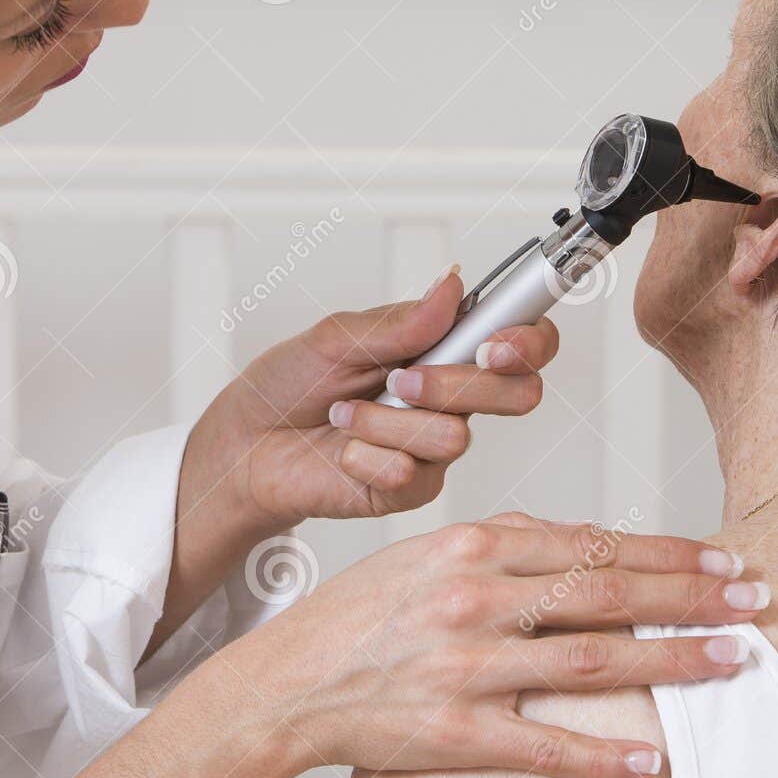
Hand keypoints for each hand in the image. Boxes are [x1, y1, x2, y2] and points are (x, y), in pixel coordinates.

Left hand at [190, 267, 557, 530]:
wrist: (247, 443)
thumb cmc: (289, 384)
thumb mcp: (337, 337)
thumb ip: (399, 322)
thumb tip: (451, 288)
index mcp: (445, 347)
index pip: (523, 341)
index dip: (530, 341)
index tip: (497, 344)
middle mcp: (453, 396)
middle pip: (518, 394)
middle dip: (460, 384)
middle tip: (404, 378)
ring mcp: (436, 446)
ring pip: (455, 436)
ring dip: (387, 421)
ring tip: (344, 413)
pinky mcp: (412, 489)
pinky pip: (413, 473)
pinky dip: (367, 456)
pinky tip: (343, 450)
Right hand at [233, 514, 767, 777]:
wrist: (288, 682)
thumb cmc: (356, 615)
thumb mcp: (425, 551)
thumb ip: (502, 543)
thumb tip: (582, 541)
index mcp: (472, 545)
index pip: (593, 543)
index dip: (668, 551)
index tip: (722, 558)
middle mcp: (476, 598)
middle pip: (609, 592)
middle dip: (693, 596)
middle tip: (754, 601)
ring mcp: (467, 666)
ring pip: (594, 660)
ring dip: (672, 661)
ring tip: (731, 662)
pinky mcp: (456, 731)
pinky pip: (545, 745)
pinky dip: (604, 756)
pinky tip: (653, 761)